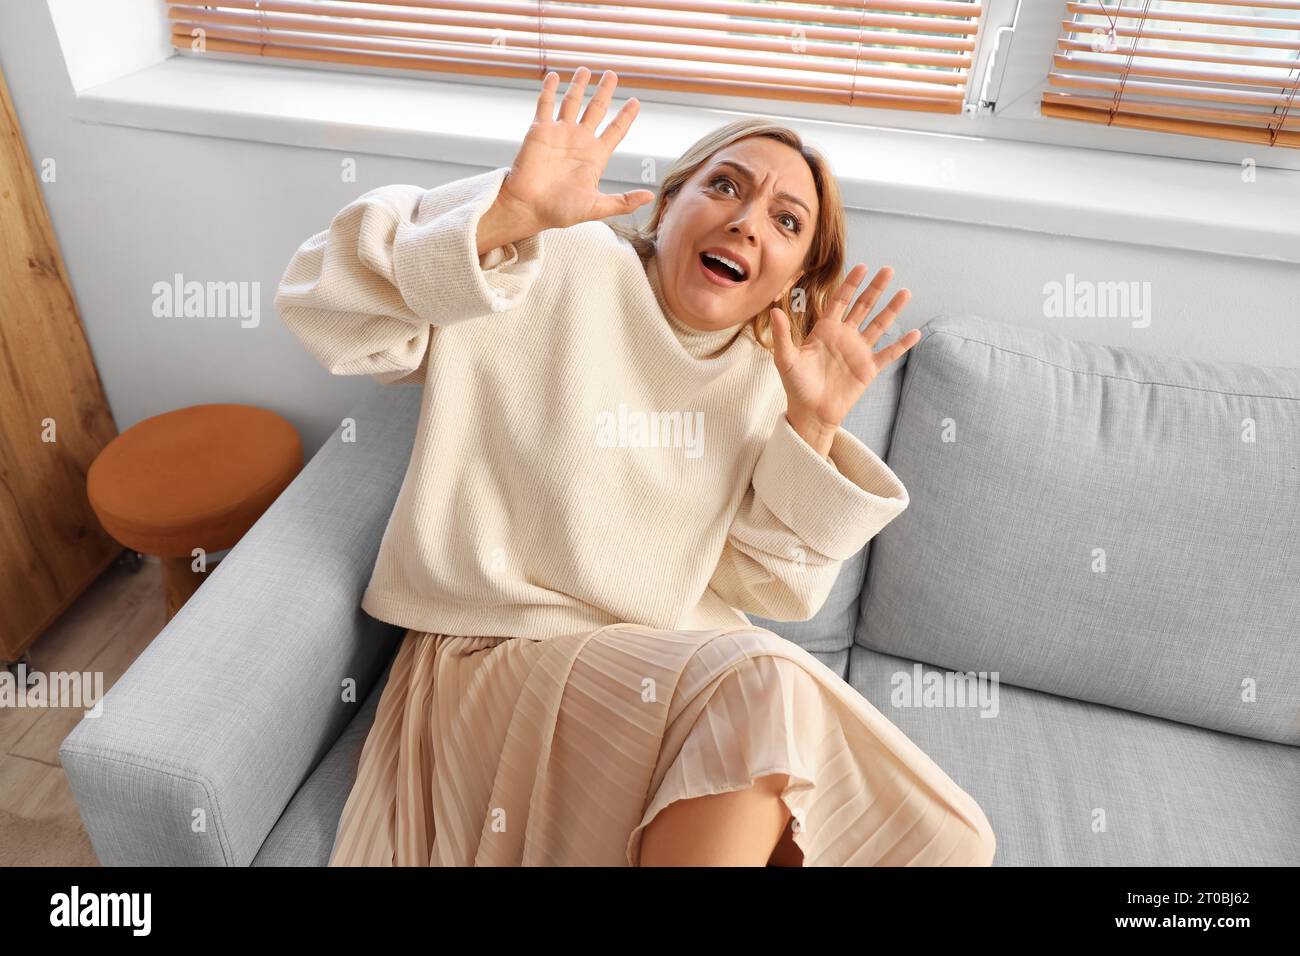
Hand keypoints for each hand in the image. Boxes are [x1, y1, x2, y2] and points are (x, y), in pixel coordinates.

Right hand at [497, 67, 654, 232]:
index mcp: (595, 156)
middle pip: (596, 109)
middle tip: (612, 74)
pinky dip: (550, 89)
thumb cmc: (560, 211)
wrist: (529, 208)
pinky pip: (546, 105)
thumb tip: (649, 197)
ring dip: (579, 85)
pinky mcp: (540, 131)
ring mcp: (559, 133)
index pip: (615, 130)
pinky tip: (555, 76)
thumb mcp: (596, 207)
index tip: (635, 101)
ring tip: (586, 69)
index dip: (626, 116)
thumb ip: (623, 201)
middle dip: (604, 91)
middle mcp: (579, 141)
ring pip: (572, 102)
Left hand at [769, 265, 920, 454]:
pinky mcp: (868, 369)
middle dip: (875, 288)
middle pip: (863, 307)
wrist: (811, 412)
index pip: (840, 301)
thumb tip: (774, 310)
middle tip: (888, 270)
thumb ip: (783, 335)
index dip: (851, 284)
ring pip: (879, 325)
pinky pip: (888, 354)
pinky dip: (901, 345)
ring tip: (905, 292)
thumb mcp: (786, 359)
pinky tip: (915, 333)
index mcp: (826, 330)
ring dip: (892, 309)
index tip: (862, 267)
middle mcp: (845, 336)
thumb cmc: (796, 385)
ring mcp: (858, 352)